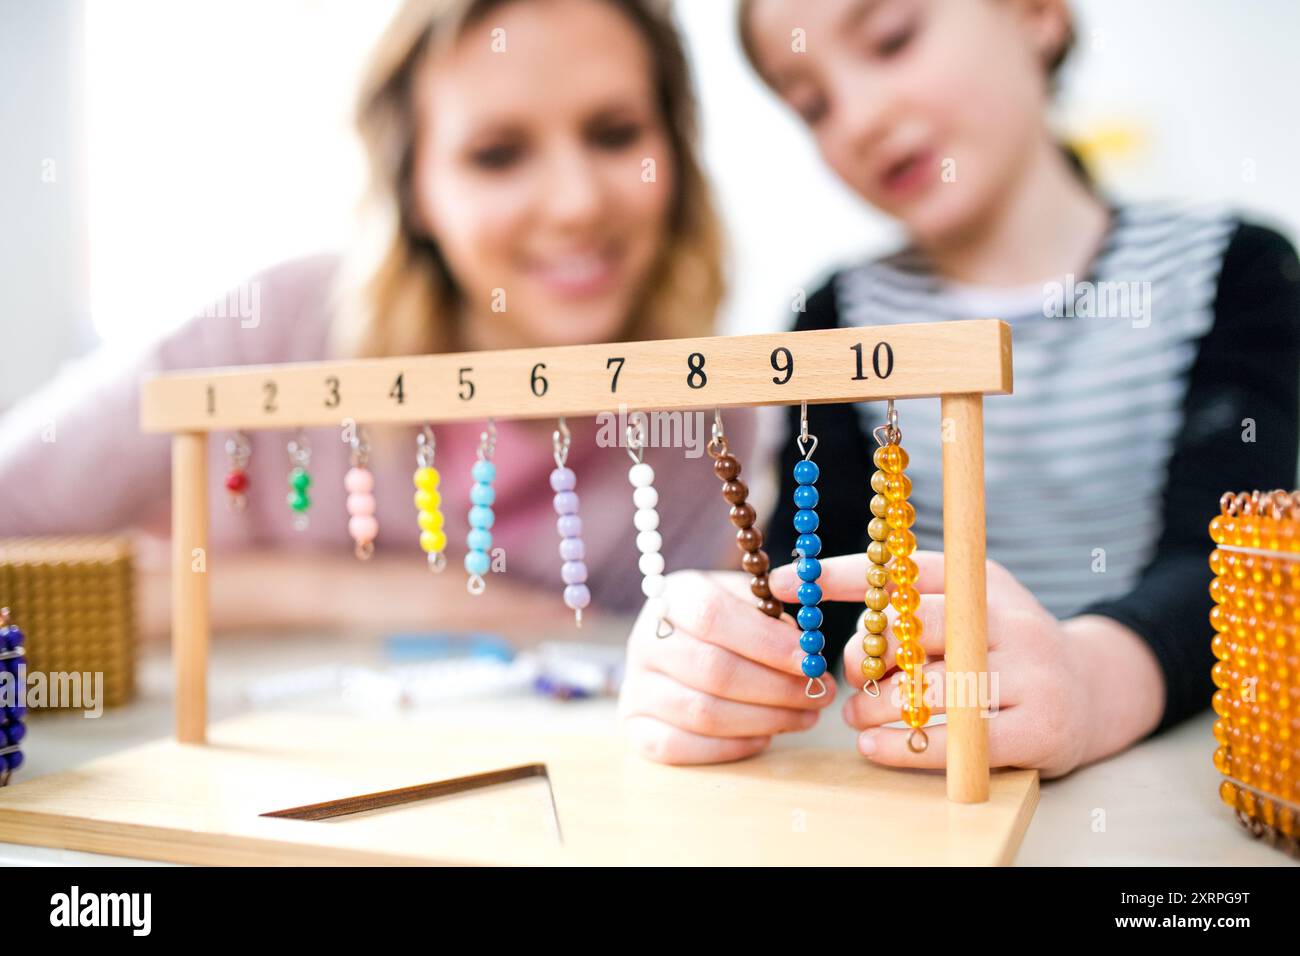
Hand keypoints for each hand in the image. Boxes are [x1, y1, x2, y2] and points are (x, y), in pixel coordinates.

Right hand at [618, 569, 836, 763]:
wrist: (679, 652)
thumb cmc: (729, 624)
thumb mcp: (748, 602)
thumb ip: (773, 617)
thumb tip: (807, 646)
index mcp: (673, 597)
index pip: (713, 616)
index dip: (766, 641)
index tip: (811, 659)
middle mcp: (644, 641)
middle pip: (712, 670)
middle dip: (777, 686)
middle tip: (821, 693)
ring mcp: (636, 688)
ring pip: (703, 713)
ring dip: (766, 719)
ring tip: (806, 714)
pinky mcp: (637, 730)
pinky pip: (682, 747)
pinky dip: (732, 746)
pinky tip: (765, 735)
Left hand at [768, 551, 1165, 778]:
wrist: (1091, 692)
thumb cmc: (998, 649)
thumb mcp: (964, 608)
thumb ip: (907, 606)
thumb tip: (820, 618)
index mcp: (980, 579)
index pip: (904, 567)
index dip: (840, 575)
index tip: (784, 583)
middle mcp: (1007, 618)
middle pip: (916, 626)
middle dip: (865, 654)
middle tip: (848, 678)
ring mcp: (1030, 672)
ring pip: (932, 688)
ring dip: (878, 708)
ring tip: (857, 718)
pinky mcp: (1040, 728)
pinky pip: (960, 742)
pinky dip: (906, 749)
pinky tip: (874, 747)